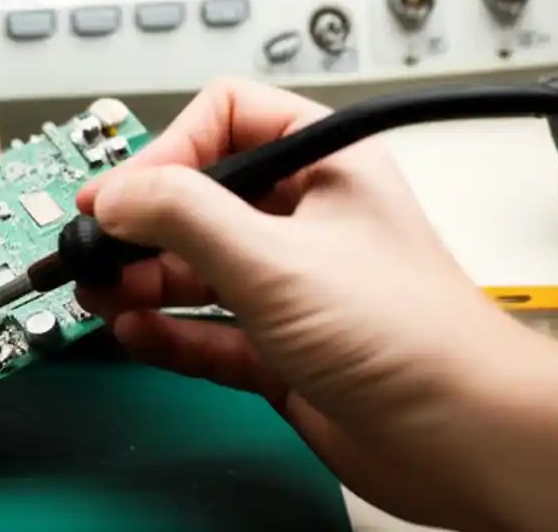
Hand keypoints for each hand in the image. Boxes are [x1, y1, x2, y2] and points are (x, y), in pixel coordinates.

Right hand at [74, 79, 541, 529]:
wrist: (462, 438)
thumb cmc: (410, 337)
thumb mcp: (276, 258)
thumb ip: (185, 216)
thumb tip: (117, 192)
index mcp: (322, 166)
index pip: (226, 120)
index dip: (169, 150)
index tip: (122, 194)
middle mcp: (304, 220)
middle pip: (200, 200)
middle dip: (142, 224)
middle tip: (95, 249)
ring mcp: (291, 287)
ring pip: (197, 269)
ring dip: (143, 279)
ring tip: (100, 291)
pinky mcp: (280, 349)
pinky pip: (206, 330)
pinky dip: (167, 331)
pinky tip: (134, 330)